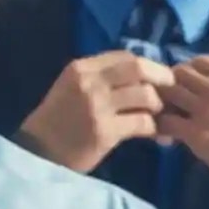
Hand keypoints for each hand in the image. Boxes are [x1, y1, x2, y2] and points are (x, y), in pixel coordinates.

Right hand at [19, 51, 173, 171]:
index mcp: (80, 68)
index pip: (125, 56)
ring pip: (146, 95)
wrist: (37, 152)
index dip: (148, 66)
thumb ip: (99, 79)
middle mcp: (89, 82)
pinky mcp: (105, 132)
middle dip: (162, 79)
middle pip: (139, 68)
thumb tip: (141, 75)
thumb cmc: (56, 121)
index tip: (157, 80)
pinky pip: (143, 123)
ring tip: (160, 118)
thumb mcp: (71, 88)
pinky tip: (156, 137)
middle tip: (170, 94)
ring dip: (160, 107)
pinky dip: (155, 129)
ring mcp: (97, 106)